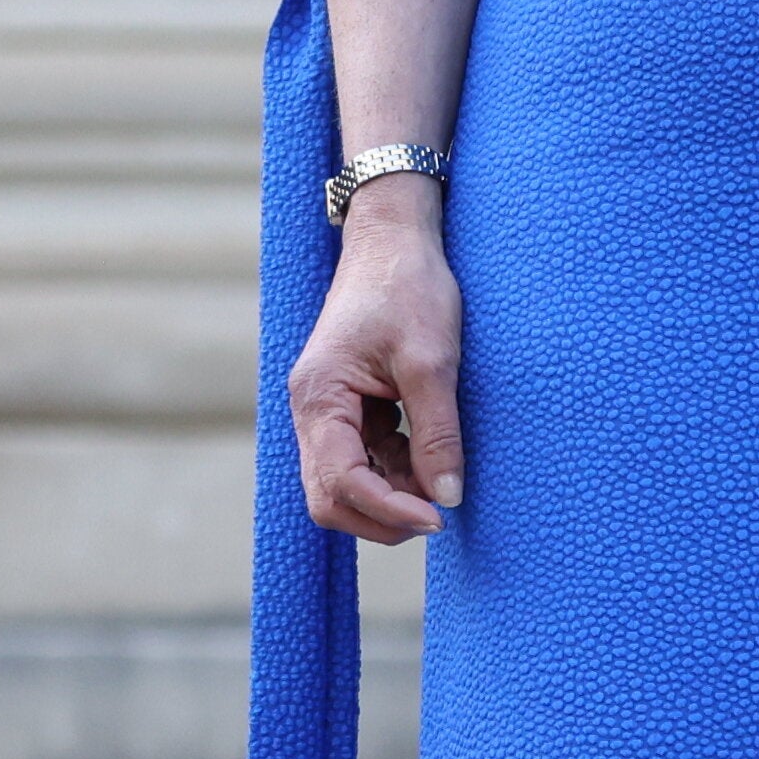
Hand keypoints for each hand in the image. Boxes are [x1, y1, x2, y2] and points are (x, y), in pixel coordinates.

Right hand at [285, 189, 463, 542]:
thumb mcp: (432, 361)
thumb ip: (437, 432)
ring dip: (390, 495)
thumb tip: (446, 496)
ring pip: (345, 480)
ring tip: (441, 487)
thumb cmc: (409, 289)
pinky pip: (363, 456)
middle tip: (438, 517)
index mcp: (319, 397)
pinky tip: (430, 462)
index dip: (386, 509)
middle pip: (330, 494)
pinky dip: (394, 470)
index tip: (438, 518)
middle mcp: (312, 410)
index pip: (340, 480)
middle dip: (379, 515)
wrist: (394, 240)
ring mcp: (328, 410)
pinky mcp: (349, 406)